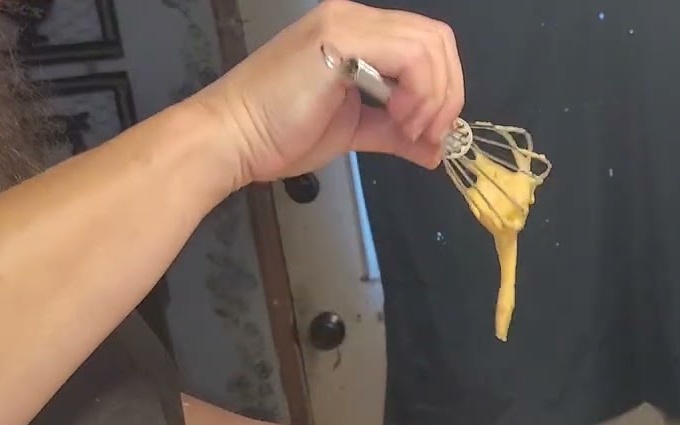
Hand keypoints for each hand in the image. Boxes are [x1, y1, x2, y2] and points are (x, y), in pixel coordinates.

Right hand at [192, 0, 463, 183]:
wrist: (233, 138)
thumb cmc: (281, 134)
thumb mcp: (355, 131)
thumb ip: (396, 133)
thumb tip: (435, 151)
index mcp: (359, 33)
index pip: (426, 45)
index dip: (444, 89)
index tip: (430, 133)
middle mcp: (355, 17)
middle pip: (437, 40)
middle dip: (447, 94)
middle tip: (427, 134)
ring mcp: (347, 22)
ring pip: (430, 45)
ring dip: (434, 96)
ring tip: (409, 130)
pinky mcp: (340, 37)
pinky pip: (410, 55)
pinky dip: (419, 92)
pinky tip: (398, 120)